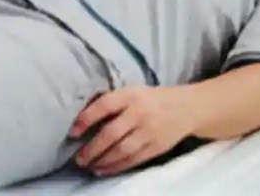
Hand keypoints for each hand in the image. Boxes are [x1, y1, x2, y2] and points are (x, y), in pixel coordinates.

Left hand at [69, 85, 198, 176]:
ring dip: (103, 161)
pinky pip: (134, 160)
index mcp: (131, 95)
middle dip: (92, 148)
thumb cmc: (150, 99)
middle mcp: (140, 113)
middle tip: (78, 158)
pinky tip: (104, 169)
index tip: (72, 132)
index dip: (86, 119)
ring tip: (89, 166)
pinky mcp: (157, 146)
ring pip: (122, 150)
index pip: (104, 106)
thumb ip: (111, 101)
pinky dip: (117, 167)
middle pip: (112, 133)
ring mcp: (150, 131)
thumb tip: (81, 114)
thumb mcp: (132, 91)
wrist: (187, 107)